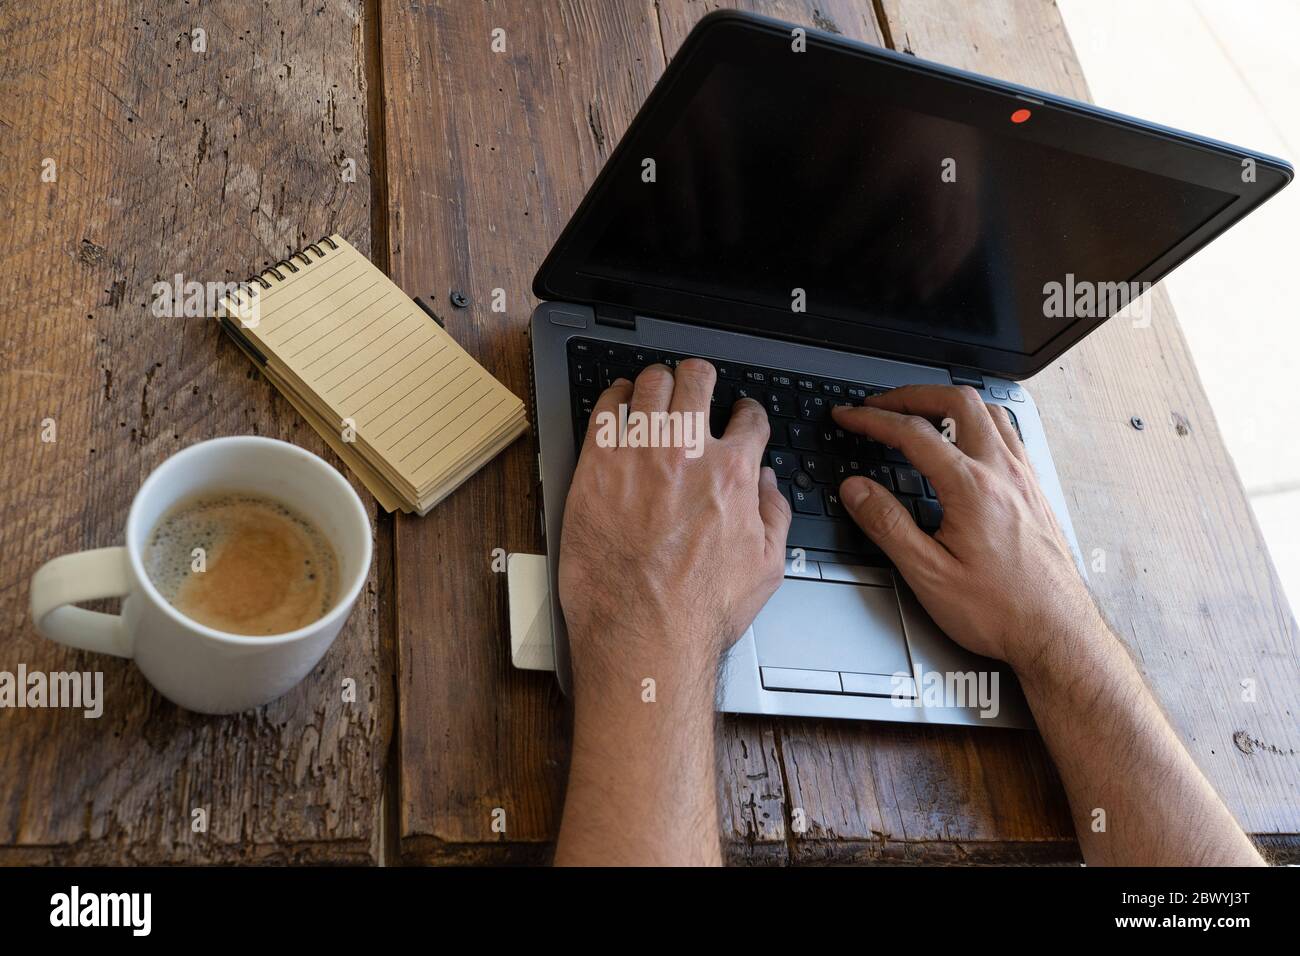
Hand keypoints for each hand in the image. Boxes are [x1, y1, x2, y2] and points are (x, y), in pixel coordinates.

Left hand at [558, 359, 791, 690]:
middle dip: (700, 378)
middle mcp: (687, 453)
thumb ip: (773, 514)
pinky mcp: (597, 466)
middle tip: (695, 385)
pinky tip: (617, 405)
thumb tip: (768, 484)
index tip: (739, 416)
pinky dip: (614, 399)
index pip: (749, 417)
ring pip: (650, 383)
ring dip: (656, 382)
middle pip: (697, 380)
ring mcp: (639, 455)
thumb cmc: (699, 611)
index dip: (747, 412)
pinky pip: (605, 408)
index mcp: (733, 473)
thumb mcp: (766, 567)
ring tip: (654, 389)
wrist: (643, 634)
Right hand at [832, 385, 1098, 670]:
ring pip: (989, 411)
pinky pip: (1007, 434)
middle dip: (912, 394)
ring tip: (920, 411)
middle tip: (882, 403)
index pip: (912, 434)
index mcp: (972, 488)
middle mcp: (1002, 473)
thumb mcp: (928, 574)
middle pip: (957, 401)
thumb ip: (888, 525)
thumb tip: (856, 489)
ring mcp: (1023, 479)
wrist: (1056, 633)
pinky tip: (966, 440)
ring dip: (948, 402)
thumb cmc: (1001, 611)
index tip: (849, 417)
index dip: (872, 420)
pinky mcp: (1034, 491)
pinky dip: (977, 422)